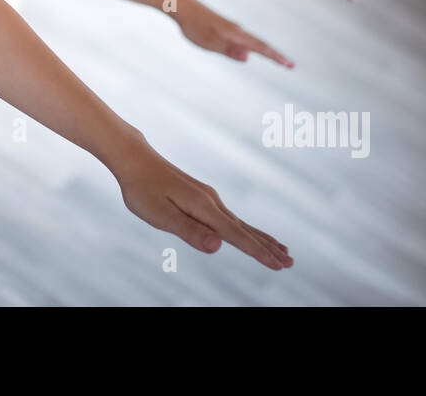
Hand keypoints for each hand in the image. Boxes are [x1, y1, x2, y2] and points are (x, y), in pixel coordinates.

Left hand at [112, 133, 293, 269]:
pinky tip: (247, 233)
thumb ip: (189, 231)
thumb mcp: (160, 215)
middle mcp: (212, 202)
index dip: (258, 252)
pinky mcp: (202, 197)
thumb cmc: (143, 190)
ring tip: (281, 250)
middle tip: (290, 263)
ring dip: (261, 238)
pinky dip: (245, 228)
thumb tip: (217, 247)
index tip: (279, 265)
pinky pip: (230, 217)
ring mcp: (209, 198)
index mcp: (204, 208)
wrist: (135, 159)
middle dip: (267, 247)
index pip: (236, 236)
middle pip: (245, 230)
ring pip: (240, 223)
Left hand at [172, 0, 292, 67]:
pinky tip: (253, 49)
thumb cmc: (195, 27)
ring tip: (278, 59)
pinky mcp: (226, 27)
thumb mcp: (210, 43)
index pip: (259, 48)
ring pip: (253, 40)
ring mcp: (232, 27)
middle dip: (275, 55)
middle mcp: (237, 30)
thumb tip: (248, 57)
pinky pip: (244, 38)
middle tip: (290, 64)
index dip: (275, 57)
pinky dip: (254, 45)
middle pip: (261, 44)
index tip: (289, 64)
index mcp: (235, 35)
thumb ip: (229, 51)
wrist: (185, 7)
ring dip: (266, 51)